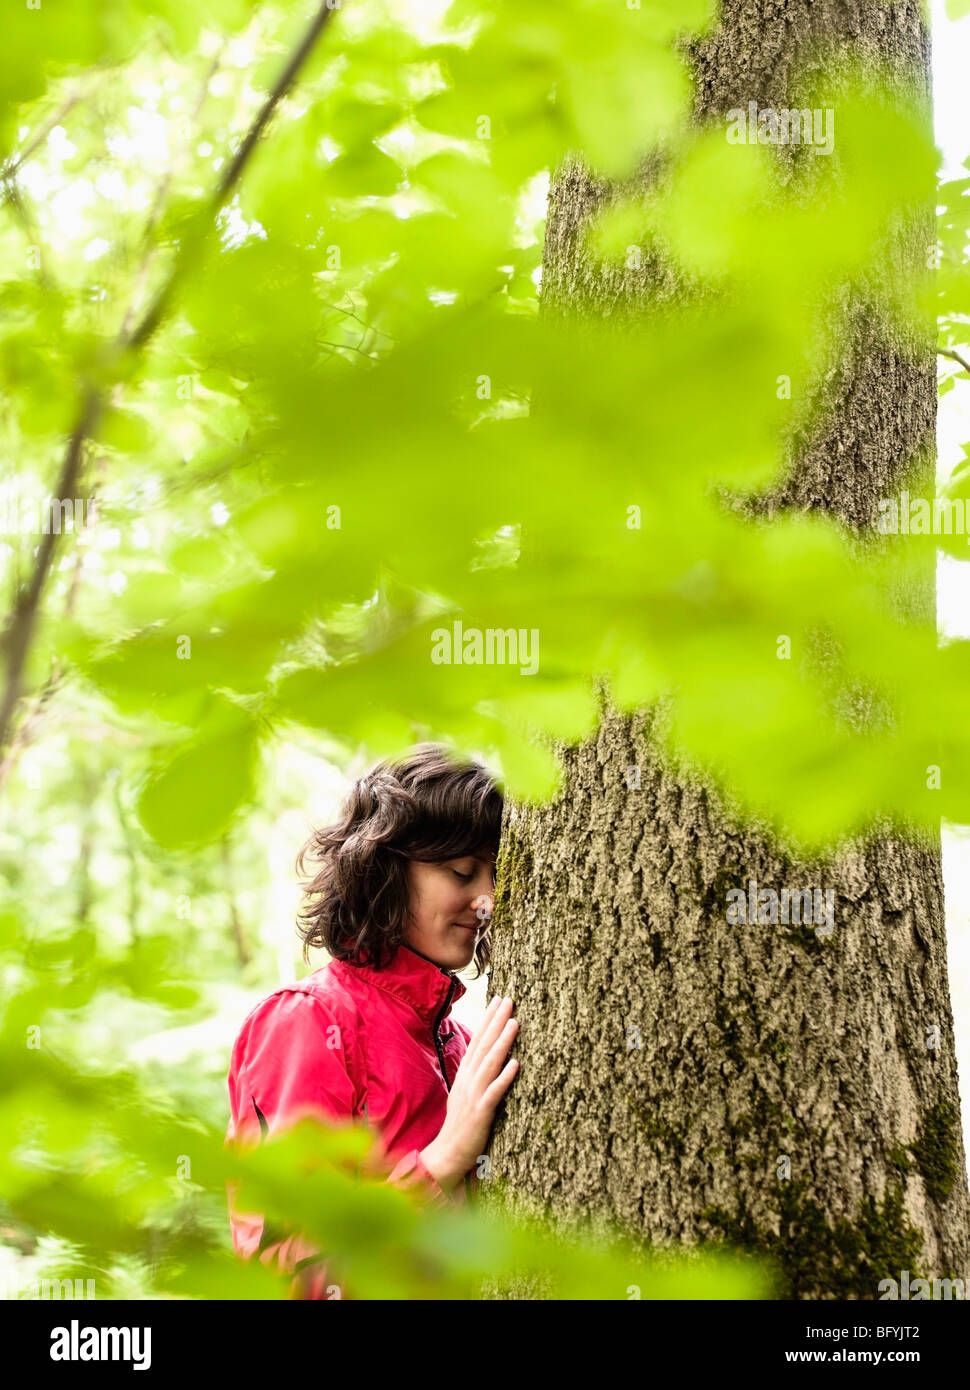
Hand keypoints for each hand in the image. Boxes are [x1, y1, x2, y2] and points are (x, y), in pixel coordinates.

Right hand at [420, 995, 518, 1191]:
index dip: (488, 1019)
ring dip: (502, 1042)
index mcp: (465, 1075)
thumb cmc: (460, 1125)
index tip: (499, 1000)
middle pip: (483, 1045)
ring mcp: (474, 1095)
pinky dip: (504, 1077)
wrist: (446, 1154)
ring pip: (490, 1063)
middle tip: (509, 999)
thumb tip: (489, 1057)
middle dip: (496, 1021)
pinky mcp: (480, 1113)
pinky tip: (516, 1064)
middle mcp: (468, 1080)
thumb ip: (476, 1075)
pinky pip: (494, 1093)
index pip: (478, 1041)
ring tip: (515, 1023)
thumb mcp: (465, 1094)